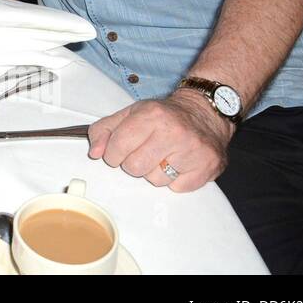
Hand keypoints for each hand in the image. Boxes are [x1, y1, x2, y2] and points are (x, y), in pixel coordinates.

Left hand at [87, 91, 233, 191]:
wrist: (205, 114)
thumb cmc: (164, 116)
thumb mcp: (130, 114)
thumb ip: (105, 130)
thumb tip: (95, 152)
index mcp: (152, 115)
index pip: (118, 146)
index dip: (113, 152)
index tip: (119, 150)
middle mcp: (174, 132)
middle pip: (134, 167)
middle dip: (133, 163)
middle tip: (143, 152)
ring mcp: (193, 151)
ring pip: (155, 180)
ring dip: (154, 172)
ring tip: (162, 156)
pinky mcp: (207, 168)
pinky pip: (176, 187)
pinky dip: (174, 179)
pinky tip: (178, 163)